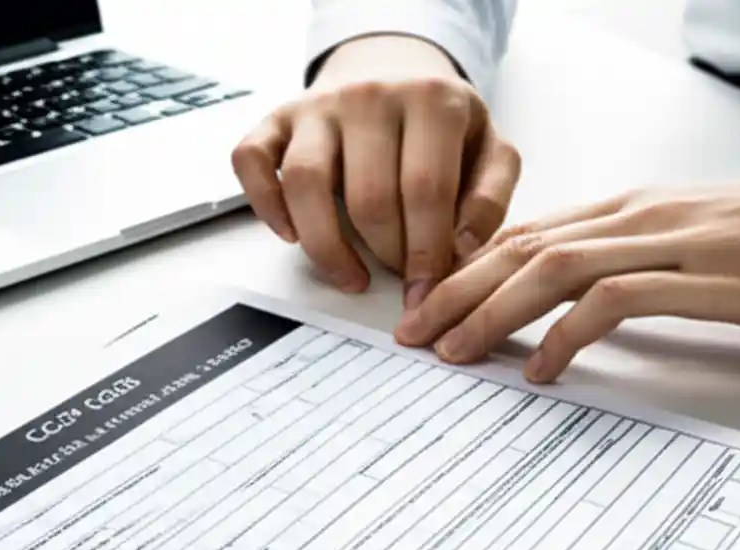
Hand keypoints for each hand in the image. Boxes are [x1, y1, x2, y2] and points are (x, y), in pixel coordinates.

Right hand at [231, 34, 520, 307]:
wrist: (391, 71)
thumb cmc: (437, 126)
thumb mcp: (488, 150)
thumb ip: (488, 199)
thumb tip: (458, 250)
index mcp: (430, 99)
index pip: (425, 189)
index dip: (426, 252)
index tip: (426, 289)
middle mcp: (369, 96)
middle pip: (367, 196)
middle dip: (386, 254)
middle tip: (398, 277)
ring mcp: (317, 106)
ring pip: (304, 184)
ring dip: (326, 247)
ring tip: (350, 276)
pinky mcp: (277, 119)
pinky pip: (251, 161)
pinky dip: (264, 204)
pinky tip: (292, 234)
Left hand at [394, 184, 739, 381]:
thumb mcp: (685, 248)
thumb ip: (622, 261)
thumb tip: (556, 294)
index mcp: (634, 208)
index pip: (528, 230)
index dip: (466, 266)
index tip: (425, 302)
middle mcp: (644, 216)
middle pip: (523, 245)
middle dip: (456, 288)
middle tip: (411, 331)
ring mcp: (677, 243)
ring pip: (553, 267)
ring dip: (491, 311)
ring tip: (452, 351)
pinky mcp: (710, 279)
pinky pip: (615, 301)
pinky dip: (566, 335)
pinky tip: (539, 370)